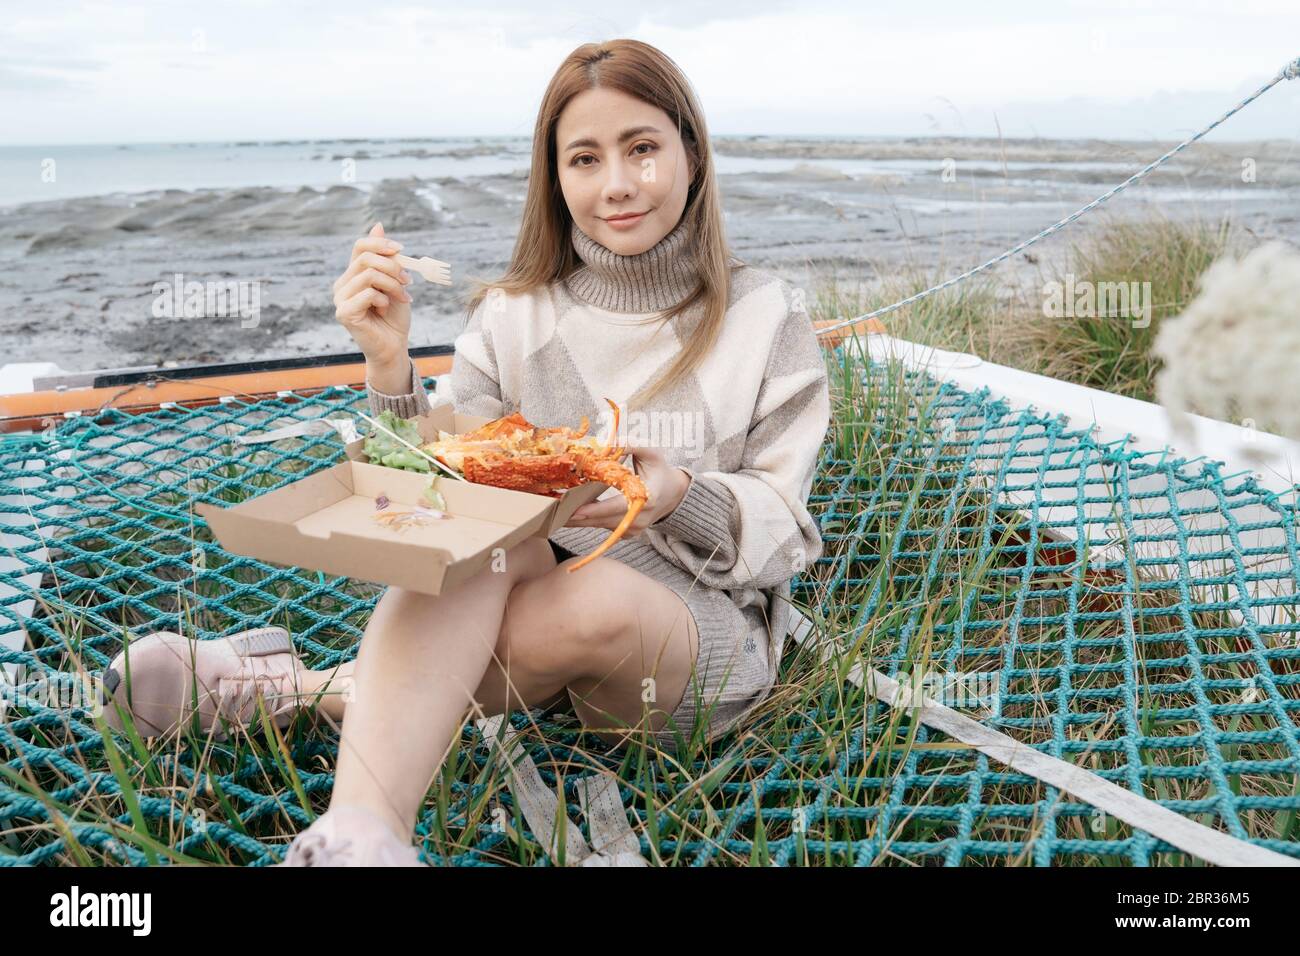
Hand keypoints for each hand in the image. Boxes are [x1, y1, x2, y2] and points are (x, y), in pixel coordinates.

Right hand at [332, 221, 413, 368]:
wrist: (394, 346)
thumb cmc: (394, 316)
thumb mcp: (395, 282)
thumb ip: (386, 257)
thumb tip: (378, 225)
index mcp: (353, 274)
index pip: (360, 246)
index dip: (381, 244)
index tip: (402, 250)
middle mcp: (342, 284)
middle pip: (366, 258)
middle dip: (393, 267)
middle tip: (408, 281)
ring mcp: (340, 299)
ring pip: (369, 274)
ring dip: (393, 284)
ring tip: (403, 296)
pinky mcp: (344, 313)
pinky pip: (367, 293)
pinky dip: (383, 299)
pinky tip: (386, 308)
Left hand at [565, 445, 689, 537]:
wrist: (674, 495)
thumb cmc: (660, 469)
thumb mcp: (652, 452)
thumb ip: (633, 444)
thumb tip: (611, 441)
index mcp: (647, 498)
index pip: (616, 507)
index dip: (594, 510)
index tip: (573, 510)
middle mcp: (639, 518)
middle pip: (603, 521)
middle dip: (576, 517)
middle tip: (551, 512)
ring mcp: (634, 529)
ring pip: (600, 526)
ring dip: (578, 520)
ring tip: (554, 514)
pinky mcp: (627, 533)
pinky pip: (603, 527)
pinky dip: (587, 520)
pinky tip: (568, 514)